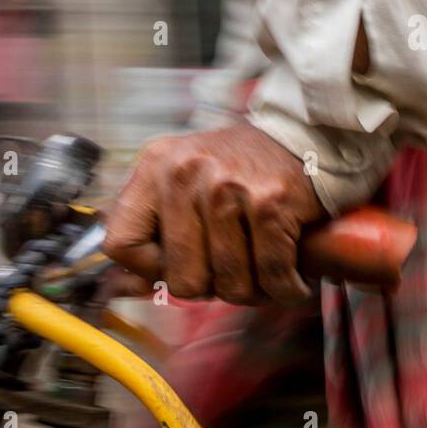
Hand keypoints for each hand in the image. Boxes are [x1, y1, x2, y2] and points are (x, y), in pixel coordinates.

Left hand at [102, 121, 321, 304]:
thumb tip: (121, 288)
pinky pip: (271, 274)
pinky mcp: (269, 202)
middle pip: (181, 277)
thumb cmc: (243, 167)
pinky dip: (285, 289)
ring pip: (229, 282)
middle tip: (232, 273)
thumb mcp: (184, 182)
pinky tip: (290, 281)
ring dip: (253, 291)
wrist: (306, 136)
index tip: (179, 265)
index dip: (151, 269)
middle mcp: (185, 173)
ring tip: (263, 274)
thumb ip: (153, 230)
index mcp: (155, 166)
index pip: (121, 244)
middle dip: (212, 287)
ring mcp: (227, 188)